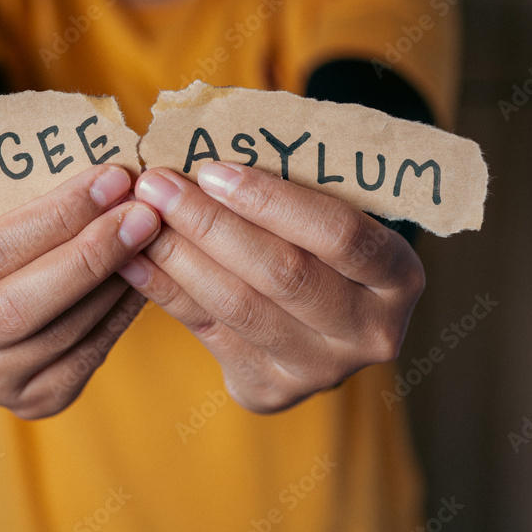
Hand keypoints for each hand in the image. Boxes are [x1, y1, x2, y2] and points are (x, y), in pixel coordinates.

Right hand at [0, 165, 159, 418]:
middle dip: (91, 254)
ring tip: (150, 239)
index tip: (112, 179)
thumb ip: (29, 193)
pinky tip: (144, 276)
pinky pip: (86, 357)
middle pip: (23, 302)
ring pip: (63, 332)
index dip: (57, 215)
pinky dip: (120, 315)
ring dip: (115, 282)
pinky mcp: (32, 400)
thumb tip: (106, 170)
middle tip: (143, 214)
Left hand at [119, 162, 424, 412]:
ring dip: (180, 256)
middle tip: (157, 185)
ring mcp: (321, 370)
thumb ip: (290, 183)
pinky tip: (132, 258)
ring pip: (239, 306)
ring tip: (139, 216)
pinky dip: (164, 290)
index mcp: (399, 276)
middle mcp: (370, 332)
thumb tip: (205, 141)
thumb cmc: (316, 236)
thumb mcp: (330, 208)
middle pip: (284, 274)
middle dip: (211, 224)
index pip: (341, 235)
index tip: (213, 170)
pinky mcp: (270, 390)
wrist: (322, 316)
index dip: (274, 202)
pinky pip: (206, 331)